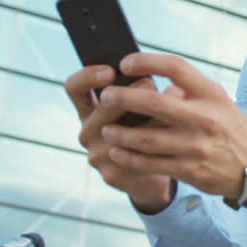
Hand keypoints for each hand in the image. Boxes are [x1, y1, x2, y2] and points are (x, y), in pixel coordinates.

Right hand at [65, 65, 175, 211]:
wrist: (155, 173)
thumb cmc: (149, 129)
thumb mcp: (142, 105)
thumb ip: (142, 89)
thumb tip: (152, 77)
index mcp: (90, 110)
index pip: (74, 87)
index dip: (88, 76)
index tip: (111, 71)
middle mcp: (87, 132)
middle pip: (103, 106)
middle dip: (129, 93)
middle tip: (151, 83)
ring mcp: (97, 156)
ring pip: (120, 131)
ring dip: (147, 117)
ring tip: (169, 109)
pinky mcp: (112, 174)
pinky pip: (134, 155)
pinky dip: (154, 143)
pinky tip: (171, 137)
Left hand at [94, 52, 246, 200]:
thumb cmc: (228, 127)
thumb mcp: (218, 100)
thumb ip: (188, 89)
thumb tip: (148, 77)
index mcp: (210, 94)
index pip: (176, 67)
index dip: (147, 61)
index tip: (125, 63)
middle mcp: (204, 118)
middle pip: (153, 103)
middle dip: (123, 98)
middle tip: (106, 96)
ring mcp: (196, 146)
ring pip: (146, 138)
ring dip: (120, 133)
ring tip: (106, 129)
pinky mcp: (189, 169)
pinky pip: (151, 163)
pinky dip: (129, 158)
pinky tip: (116, 152)